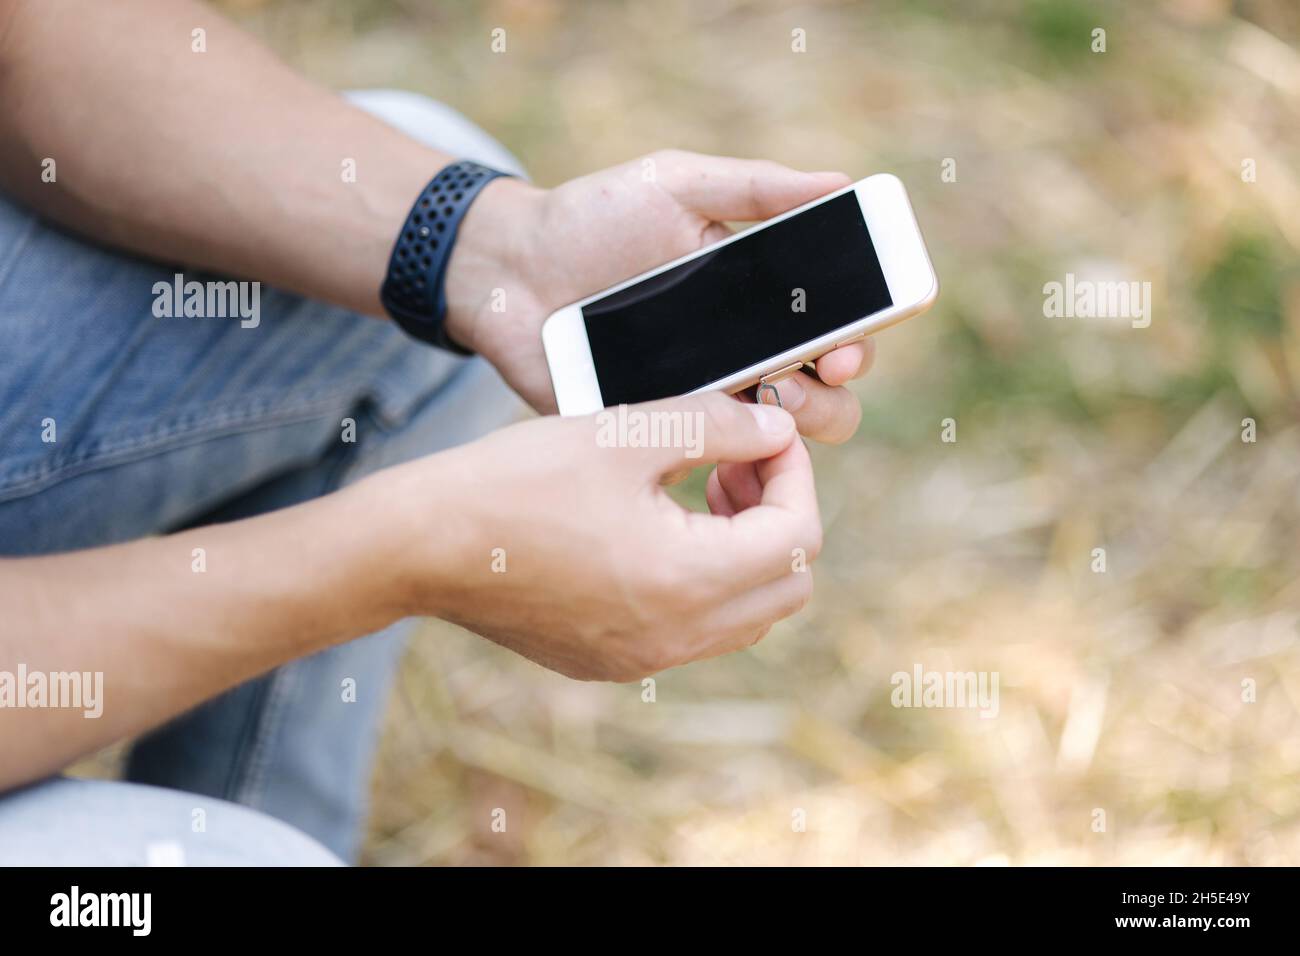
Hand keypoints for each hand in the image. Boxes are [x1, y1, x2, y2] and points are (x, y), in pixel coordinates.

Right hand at [368, 391, 821, 680]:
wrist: (424, 544)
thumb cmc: (518, 481)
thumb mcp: (628, 434)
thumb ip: (719, 426)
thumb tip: (776, 429)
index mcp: (689, 581)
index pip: (800, 537)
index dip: (795, 475)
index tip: (765, 434)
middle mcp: (677, 637)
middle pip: (788, 586)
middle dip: (778, 516)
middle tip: (733, 466)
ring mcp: (644, 658)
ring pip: (747, 615)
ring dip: (745, 552)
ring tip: (697, 494)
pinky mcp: (613, 662)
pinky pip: (694, 631)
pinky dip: (703, 583)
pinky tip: (655, 531)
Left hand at [444, 150, 872, 443]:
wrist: (508, 270)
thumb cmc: (592, 218)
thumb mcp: (676, 186)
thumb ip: (756, 189)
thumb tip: (842, 182)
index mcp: (760, 299)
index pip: (839, 329)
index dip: (861, 341)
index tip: (847, 342)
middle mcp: (745, 355)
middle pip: (828, 395)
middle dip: (832, 392)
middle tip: (800, 373)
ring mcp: (703, 401)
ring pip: (783, 438)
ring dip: (793, 426)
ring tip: (760, 397)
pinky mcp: (659, 433)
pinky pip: (709, 460)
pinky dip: (727, 455)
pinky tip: (710, 432)